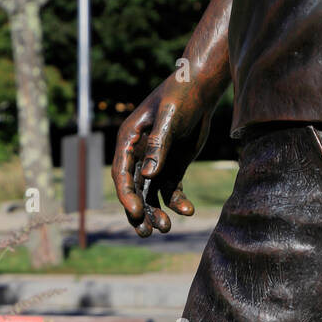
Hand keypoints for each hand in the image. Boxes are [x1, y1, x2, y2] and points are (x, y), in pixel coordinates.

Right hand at [112, 77, 212, 237]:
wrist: (200, 88)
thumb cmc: (180, 96)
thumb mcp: (169, 118)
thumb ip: (158, 146)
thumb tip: (148, 176)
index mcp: (129, 140)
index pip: (121, 173)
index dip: (126, 195)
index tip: (136, 212)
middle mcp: (139, 154)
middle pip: (134, 189)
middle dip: (139, 212)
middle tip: (146, 233)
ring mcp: (156, 162)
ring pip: (151, 195)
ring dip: (157, 212)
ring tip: (165, 228)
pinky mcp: (172, 166)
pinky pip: (171, 190)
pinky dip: (178, 202)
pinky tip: (188, 211)